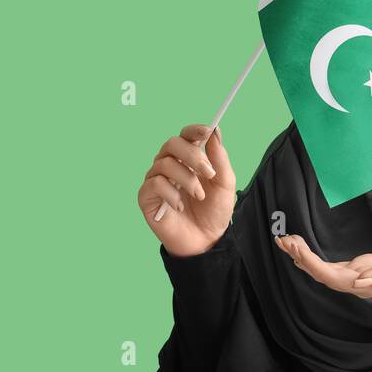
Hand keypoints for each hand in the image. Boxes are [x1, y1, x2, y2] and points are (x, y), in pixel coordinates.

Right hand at [139, 123, 236, 256]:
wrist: (205, 241)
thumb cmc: (214, 211)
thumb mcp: (224, 184)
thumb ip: (219, 158)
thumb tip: (215, 131)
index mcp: (189, 159)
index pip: (186, 135)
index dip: (194, 130)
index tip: (207, 131)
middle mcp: (170, 165)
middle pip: (172, 144)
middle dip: (192, 155)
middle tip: (208, 172)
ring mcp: (156, 180)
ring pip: (164, 164)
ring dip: (186, 179)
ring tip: (199, 196)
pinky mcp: (146, 197)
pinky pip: (154, 184)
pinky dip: (171, 193)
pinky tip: (181, 206)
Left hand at [274, 234, 371, 303]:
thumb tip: (357, 280)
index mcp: (367, 286)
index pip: (331, 277)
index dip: (311, 263)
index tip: (296, 248)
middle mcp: (358, 284)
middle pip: (321, 273)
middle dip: (300, 257)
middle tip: (282, 239)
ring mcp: (360, 276)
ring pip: (324, 269)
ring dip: (304, 256)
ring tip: (286, 240)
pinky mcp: (365, 268)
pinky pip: (334, 264)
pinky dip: (316, 256)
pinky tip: (304, 250)